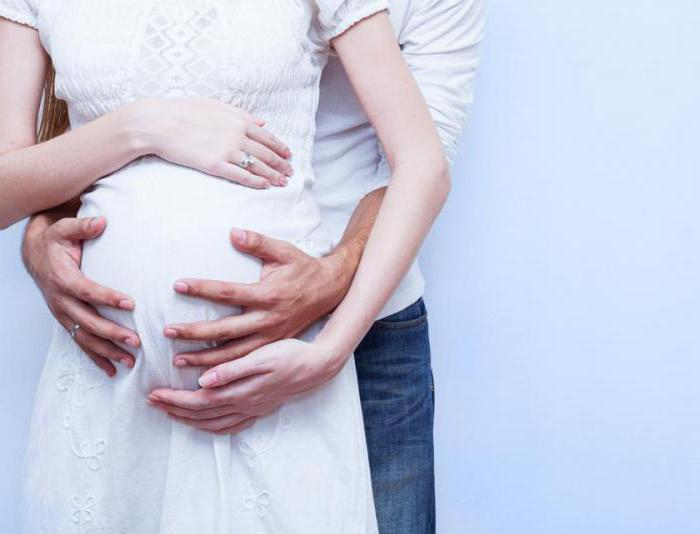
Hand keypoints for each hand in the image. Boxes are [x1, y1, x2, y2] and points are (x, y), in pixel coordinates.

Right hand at [22, 216, 139, 375]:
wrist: (37, 254)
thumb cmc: (57, 241)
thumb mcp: (65, 228)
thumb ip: (83, 226)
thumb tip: (102, 221)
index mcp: (63, 278)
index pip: (87, 290)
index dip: (108, 297)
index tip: (131, 304)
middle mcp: (61, 300)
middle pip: (88, 321)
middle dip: (112, 333)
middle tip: (136, 341)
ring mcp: (63, 314)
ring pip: (85, 337)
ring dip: (107, 351)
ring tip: (131, 360)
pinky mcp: (67, 321)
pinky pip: (81, 343)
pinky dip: (96, 358)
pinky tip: (113, 370)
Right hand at [132, 97, 293, 188]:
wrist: (159, 122)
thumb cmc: (183, 111)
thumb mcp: (215, 105)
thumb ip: (241, 113)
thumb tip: (262, 121)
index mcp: (238, 119)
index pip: (267, 137)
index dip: (280, 147)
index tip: (289, 155)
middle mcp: (237, 135)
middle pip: (266, 153)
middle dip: (281, 164)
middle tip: (291, 172)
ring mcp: (227, 151)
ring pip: (258, 166)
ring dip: (273, 175)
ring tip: (283, 183)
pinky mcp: (215, 165)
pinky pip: (241, 176)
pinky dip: (256, 182)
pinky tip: (265, 186)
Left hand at [149, 338, 343, 433]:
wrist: (317, 365)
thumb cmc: (289, 355)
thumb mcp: (261, 356)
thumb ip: (231, 370)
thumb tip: (204, 381)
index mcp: (242, 392)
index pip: (199, 401)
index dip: (174, 400)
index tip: (154, 393)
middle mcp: (245, 405)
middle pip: (202, 415)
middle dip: (175, 409)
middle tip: (153, 401)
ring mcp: (253, 410)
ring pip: (214, 423)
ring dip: (189, 420)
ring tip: (171, 412)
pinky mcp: (260, 409)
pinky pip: (230, 426)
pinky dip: (212, 427)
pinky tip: (205, 423)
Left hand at [162, 228, 357, 367]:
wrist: (330, 290)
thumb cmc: (303, 268)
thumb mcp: (284, 251)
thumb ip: (258, 242)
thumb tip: (232, 233)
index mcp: (268, 294)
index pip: (228, 292)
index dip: (202, 289)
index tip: (177, 285)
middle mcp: (267, 319)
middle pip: (225, 329)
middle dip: (195, 332)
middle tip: (167, 331)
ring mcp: (270, 336)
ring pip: (233, 353)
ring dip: (204, 358)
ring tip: (177, 360)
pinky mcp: (271, 346)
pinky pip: (244, 361)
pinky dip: (224, 368)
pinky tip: (203, 373)